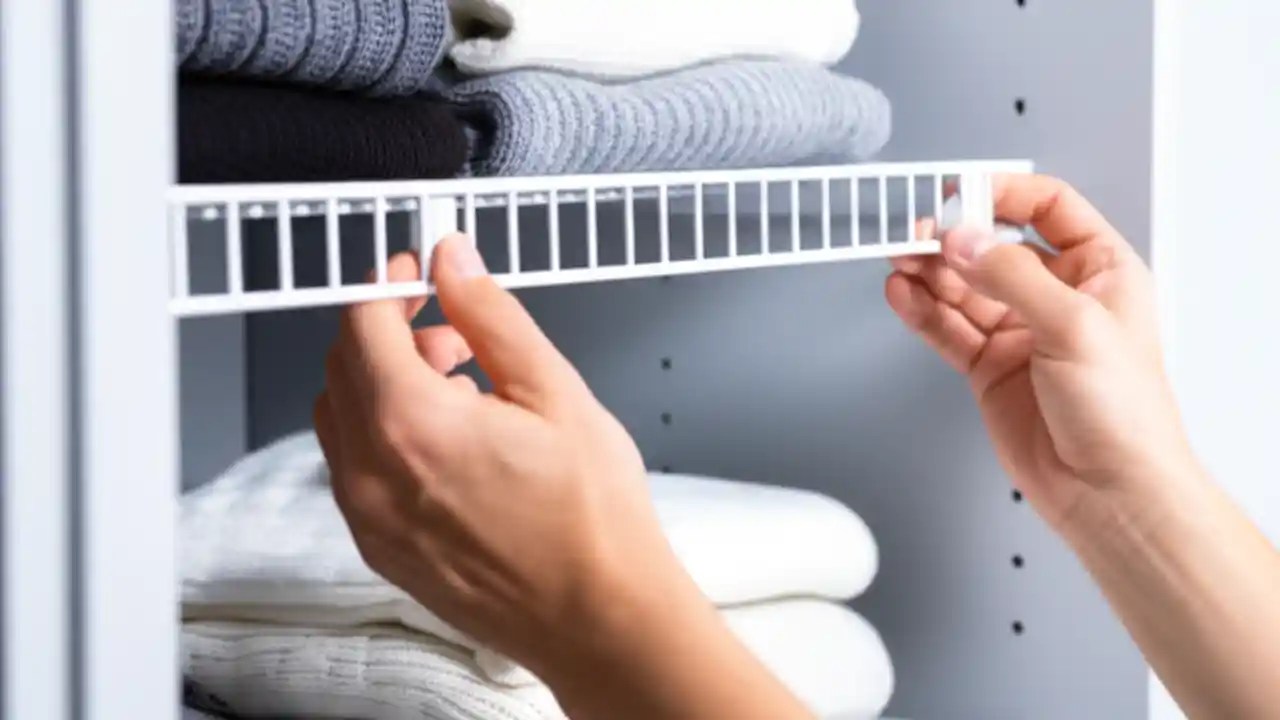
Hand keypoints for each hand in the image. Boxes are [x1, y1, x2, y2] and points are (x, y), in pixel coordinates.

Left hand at [314, 237, 811, 719]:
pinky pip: (352, 467)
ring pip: (340, 416)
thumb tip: (455, 265)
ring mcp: (368, 519)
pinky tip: (449, 440)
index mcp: (413, 425)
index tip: (418, 273)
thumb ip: (492, 317)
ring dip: (383, 381)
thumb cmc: (592, 522)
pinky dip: (382, 433)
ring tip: (459, 388)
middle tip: (452, 328)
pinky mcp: (379, 549)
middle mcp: (373, 474)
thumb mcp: (555, 392)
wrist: (599, 619)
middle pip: (343, 365)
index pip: (363, 321)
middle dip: (389, 329)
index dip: (390, 282)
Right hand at [885, 174, 1195, 530]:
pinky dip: (923, 311)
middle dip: (953, 239)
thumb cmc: (1124, 416)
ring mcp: (1022, 332)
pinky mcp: (991, 368)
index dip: (1003, 194)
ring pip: (964, 288)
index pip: (1048, 208)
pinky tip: (904, 295)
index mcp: (1101, 271)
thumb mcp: (1075, 326)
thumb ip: (1011, 277)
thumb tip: (965, 241)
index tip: (961, 194)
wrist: (1108, 492)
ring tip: (900, 262)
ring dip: (930, 273)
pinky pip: (949, 329)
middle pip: (994, 248)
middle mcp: (1060, 297)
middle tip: (916, 236)